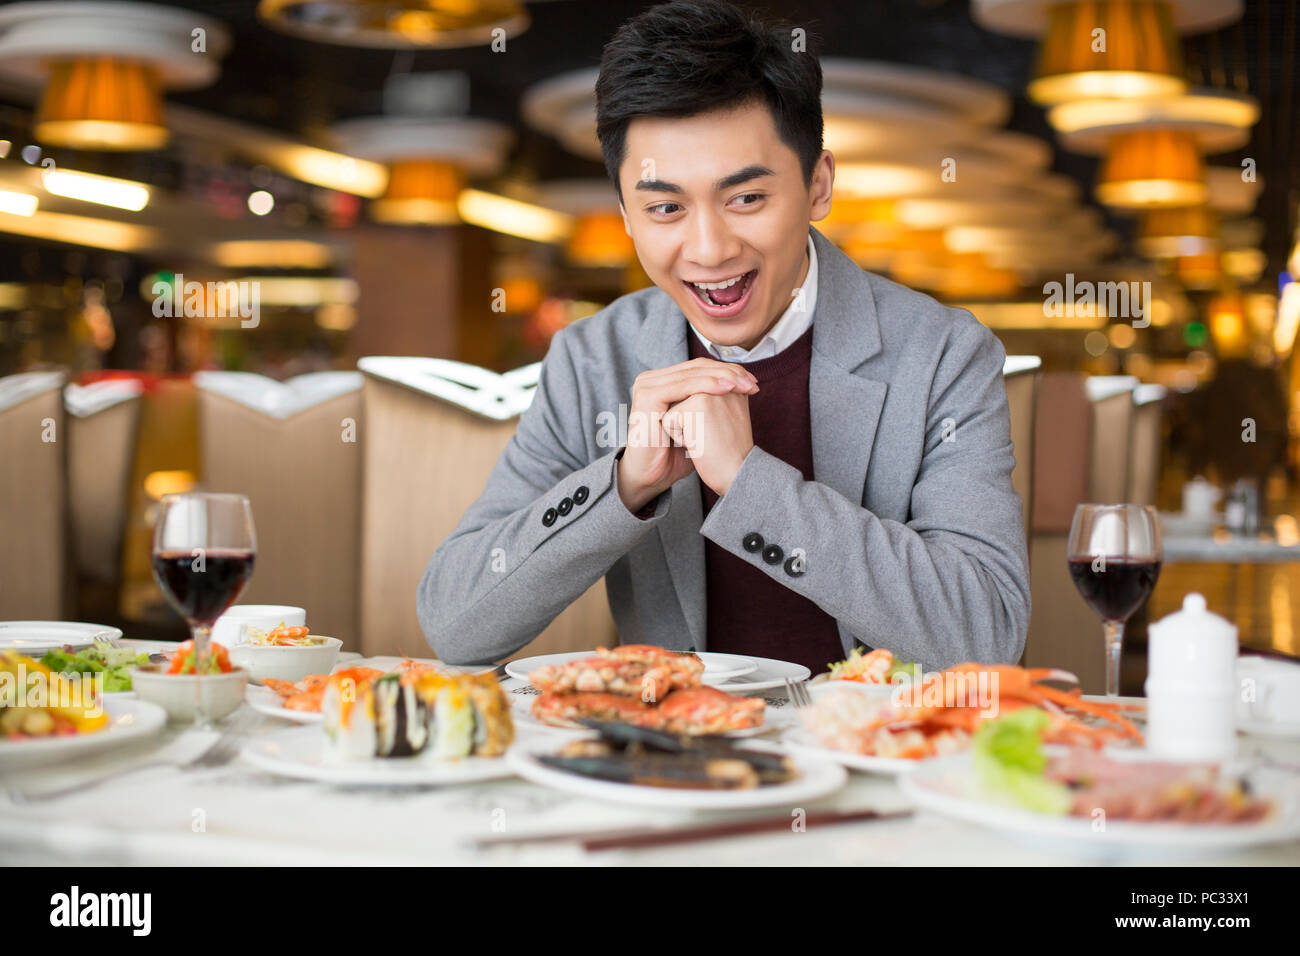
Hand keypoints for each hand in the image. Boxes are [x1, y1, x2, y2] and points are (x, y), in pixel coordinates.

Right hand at [617, 358, 758, 511]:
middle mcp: (651, 379)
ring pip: (692, 374)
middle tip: (753, 382)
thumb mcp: (698, 421)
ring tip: (744, 385)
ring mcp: (647, 385)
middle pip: (697, 368)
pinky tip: (727, 388)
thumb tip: (742, 383)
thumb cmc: (677, 453)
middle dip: (729, 373)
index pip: (699, 367)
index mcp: (661, 381)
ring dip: (722, 377)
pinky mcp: (648, 396)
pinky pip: (683, 386)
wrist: (653, 474)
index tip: (753, 382)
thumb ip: (710, 400)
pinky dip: (707, 385)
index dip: (728, 371)